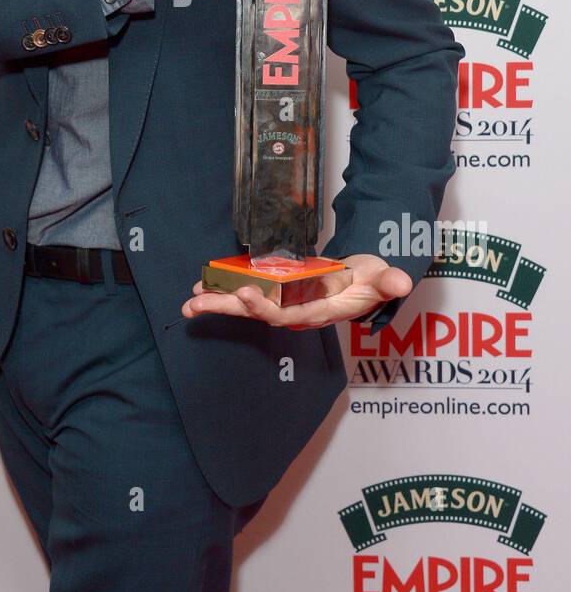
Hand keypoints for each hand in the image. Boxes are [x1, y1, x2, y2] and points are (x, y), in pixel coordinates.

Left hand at [181, 254, 412, 327]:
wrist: (364, 281)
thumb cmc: (370, 279)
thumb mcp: (383, 277)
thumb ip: (389, 281)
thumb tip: (402, 282)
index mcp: (320, 310)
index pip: (289, 314)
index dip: (266, 307)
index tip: (244, 294)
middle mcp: (297, 311)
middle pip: (258, 314)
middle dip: (227, 308)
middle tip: (197, 302)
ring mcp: (285, 304)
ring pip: (247, 306)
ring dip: (218, 303)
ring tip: (188, 301)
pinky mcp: (277, 293)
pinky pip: (247, 293)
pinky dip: (224, 290)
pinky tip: (201, 285)